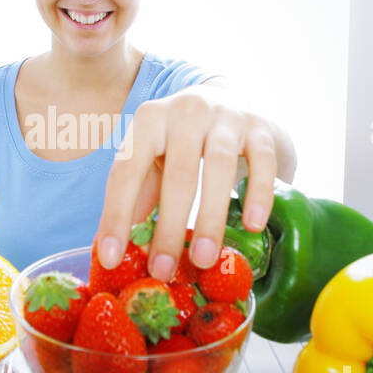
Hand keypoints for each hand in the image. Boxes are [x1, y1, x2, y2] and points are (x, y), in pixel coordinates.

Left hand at [96, 85, 292, 279]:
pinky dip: (258, 194)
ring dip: (210, 217)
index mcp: (149, 120)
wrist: (234, 101)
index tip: (110, 258)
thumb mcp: (155, 161)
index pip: (126, 171)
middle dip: (168, 226)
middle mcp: (185, 111)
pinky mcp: (261, 126)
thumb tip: (121, 248)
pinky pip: (262, 160)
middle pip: (176, 173)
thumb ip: (139, 196)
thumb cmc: (184, 142)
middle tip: (163, 271)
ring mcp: (225, 115)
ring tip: (203, 259)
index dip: (116, 215)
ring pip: (218, 166)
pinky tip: (253, 225)